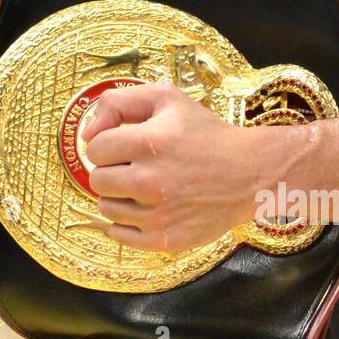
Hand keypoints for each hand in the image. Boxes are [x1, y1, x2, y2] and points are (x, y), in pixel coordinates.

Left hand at [82, 80, 260, 252]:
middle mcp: (150, 181)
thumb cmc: (206, 134)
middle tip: (135, 166)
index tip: (126, 145)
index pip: (95, 148)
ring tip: (144, 186)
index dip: (108, 144)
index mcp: (148, 143)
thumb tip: (87, 133)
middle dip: (111, 170)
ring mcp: (157, 215)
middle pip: (97, 180)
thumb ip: (118, 102)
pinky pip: (119, 235)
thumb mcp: (166, 98)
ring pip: (106, 208)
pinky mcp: (165, 240)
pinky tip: (144, 208)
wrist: (250, 173)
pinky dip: (124, 223)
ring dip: (118, 196)